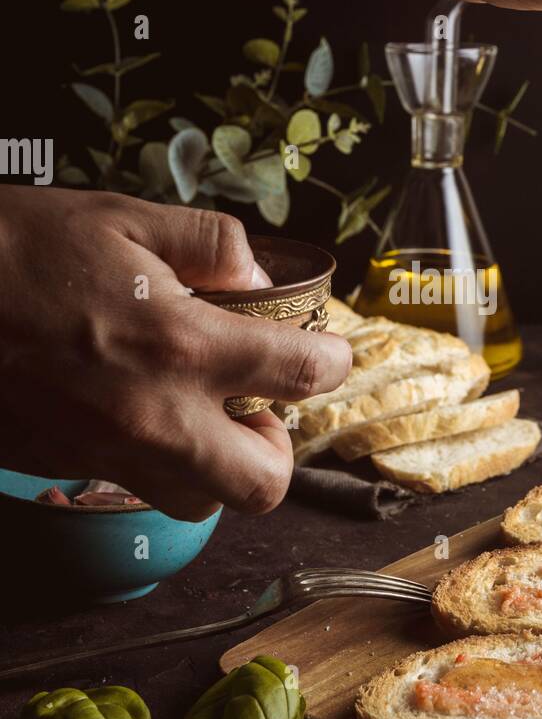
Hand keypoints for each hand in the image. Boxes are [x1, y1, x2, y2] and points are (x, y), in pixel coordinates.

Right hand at [0, 189, 350, 519]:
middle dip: (278, 451)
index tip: (328, 353)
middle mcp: (155, 415)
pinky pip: (137, 488)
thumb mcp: (123, 216)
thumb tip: (259, 276)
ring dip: (219, 469)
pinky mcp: (68, 466)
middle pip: (262, 483)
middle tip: (261, 408)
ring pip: (201, 503)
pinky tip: (140, 413)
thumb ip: (209, 244)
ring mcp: (109, 451)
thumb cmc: (15, 247)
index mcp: (183, 343)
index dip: (332, 363)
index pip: (301, 375)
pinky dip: (157, 464)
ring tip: (204, 418)